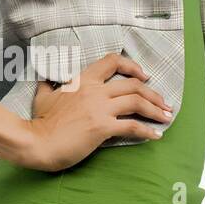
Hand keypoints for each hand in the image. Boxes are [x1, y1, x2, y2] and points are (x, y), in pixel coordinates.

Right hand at [20, 52, 174, 171]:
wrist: (38, 141)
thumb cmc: (40, 121)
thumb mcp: (42, 96)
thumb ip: (48, 86)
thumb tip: (45, 81)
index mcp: (82, 80)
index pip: (112, 62)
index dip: (132, 66)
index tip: (143, 75)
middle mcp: (94, 91)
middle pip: (133, 85)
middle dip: (153, 93)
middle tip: (164, 103)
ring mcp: (99, 109)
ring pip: (137, 102)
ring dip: (156, 110)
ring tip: (167, 117)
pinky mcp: (102, 128)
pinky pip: (132, 126)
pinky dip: (148, 131)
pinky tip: (156, 135)